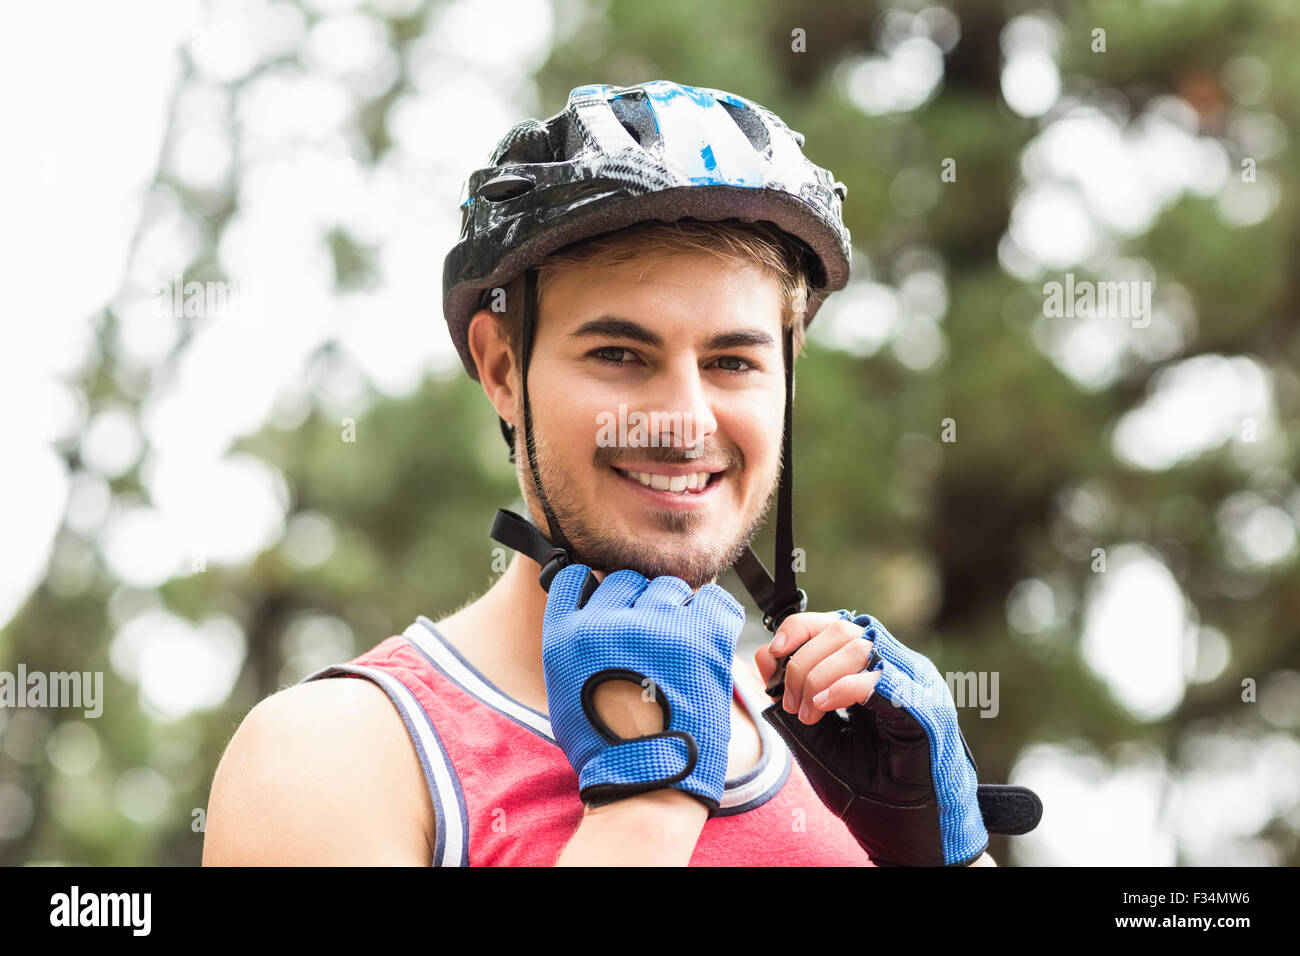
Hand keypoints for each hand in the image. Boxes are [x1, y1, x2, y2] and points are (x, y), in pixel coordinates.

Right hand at [542, 564, 744, 812]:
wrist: (650, 781)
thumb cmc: (607, 743)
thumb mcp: (563, 689)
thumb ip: (572, 640)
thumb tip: (593, 601)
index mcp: (567, 635)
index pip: (577, 577)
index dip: (595, 591)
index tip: (609, 606)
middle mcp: (609, 622)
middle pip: (628, 579)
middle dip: (637, 603)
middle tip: (647, 641)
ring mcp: (658, 627)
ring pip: (669, 587)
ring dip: (674, 610)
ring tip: (677, 650)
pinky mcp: (703, 637)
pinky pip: (714, 600)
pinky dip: (713, 616)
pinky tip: (705, 641)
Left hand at [756, 609, 1041, 865]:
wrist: (904, 834)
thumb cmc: (867, 791)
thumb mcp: (816, 738)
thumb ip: (792, 696)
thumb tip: (764, 655)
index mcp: (876, 671)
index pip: (835, 623)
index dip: (799, 629)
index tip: (773, 655)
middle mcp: (900, 669)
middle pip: (842, 629)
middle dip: (802, 662)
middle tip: (792, 704)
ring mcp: (916, 686)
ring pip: (858, 645)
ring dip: (817, 675)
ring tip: (808, 712)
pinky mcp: (924, 710)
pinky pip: (878, 679)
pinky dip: (840, 687)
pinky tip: (822, 708)